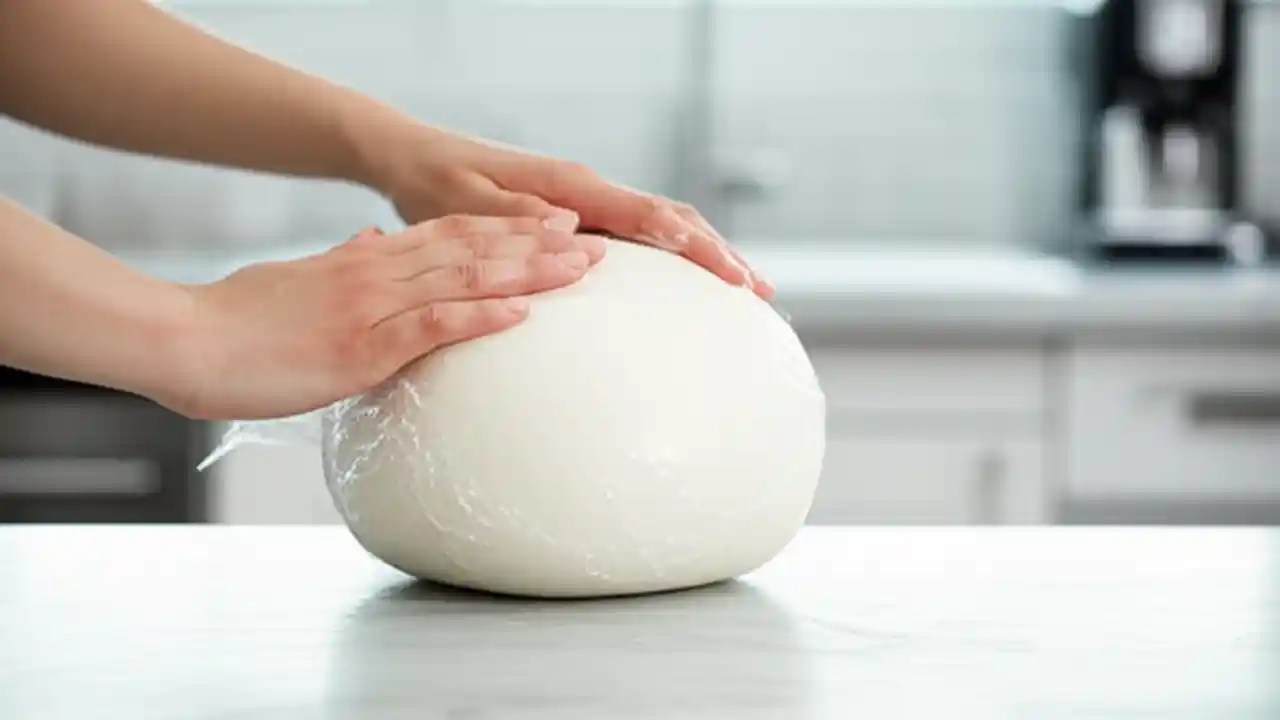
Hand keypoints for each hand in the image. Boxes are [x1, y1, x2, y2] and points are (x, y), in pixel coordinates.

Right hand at [174, 217, 604, 419]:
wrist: (187, 340)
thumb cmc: (239, 319)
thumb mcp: (298, 277)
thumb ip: (343, 261)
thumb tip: (373, 241)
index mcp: (365, 259)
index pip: (450, 234)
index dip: (506, 227)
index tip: (550, 224)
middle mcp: (378, 273)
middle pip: (473, 249)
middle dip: (536, 244)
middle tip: (589, 242)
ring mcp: (372, 307)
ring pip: (465, 278)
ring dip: (527, 271)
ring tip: (578, 268)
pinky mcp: (361, 347)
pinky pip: (433, 325)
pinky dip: (480, 315)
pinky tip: (521, 311)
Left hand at [360, 123, 773, 299]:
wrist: (413, 159)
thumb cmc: (433, 182)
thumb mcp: (463, 203)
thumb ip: (512, 220)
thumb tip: (569, 231)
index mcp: (569, 186)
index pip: (648, 216)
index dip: (695, 246)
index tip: (732, 274)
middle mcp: (586, 190)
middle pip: (672, 219)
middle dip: (719, 252)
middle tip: (760, 291)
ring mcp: (584, 203)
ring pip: (660, 226)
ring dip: (703, 254)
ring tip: (742, 289)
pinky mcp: (575, 216)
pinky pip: (635, 236)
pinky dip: (670, 257)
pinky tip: (683, 285)